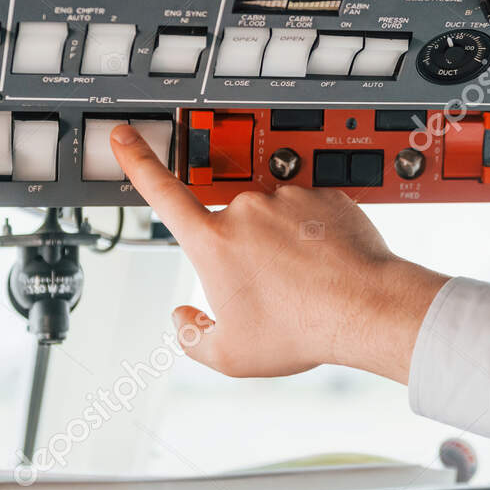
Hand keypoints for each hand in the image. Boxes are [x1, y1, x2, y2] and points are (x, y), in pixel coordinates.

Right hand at [110, 125, 446, 382]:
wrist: (366, 309)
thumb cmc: (300, 331)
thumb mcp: (230, 354)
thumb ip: (191, 336)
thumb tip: (183, 317)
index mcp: (213, 241)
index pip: (161, 191)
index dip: (137, 160)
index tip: (123, 135)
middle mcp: (247, 209)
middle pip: (232, 228)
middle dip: (246, 254)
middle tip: (274, 291)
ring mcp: (289, 198)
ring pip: (275, 220)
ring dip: (284, 244)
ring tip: (306, 282)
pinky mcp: (326, 195)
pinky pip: (310, 214)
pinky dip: (315, 237)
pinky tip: (327, 266)